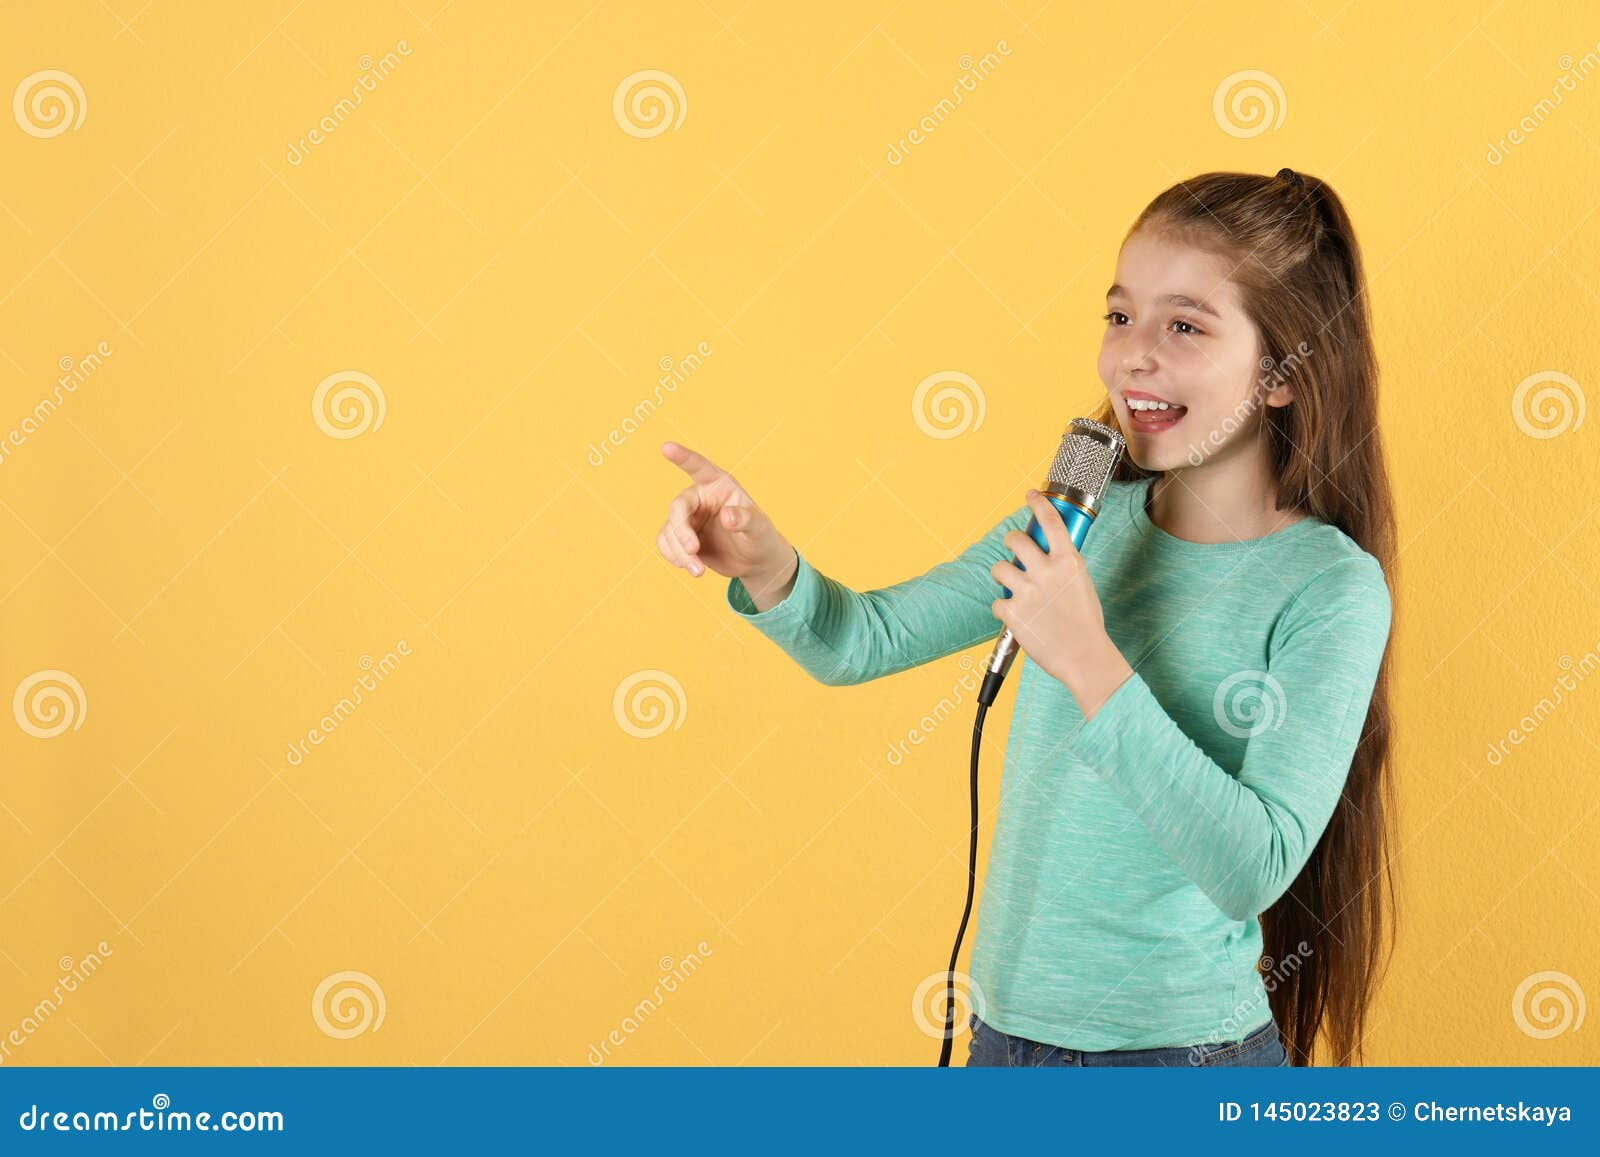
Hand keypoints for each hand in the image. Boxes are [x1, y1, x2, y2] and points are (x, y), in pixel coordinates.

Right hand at [657, 442, 796, 599]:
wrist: (754, 561)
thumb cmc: (760, 536)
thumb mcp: (759, 529)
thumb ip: (745, 520)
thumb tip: (727, 516)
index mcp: (719, 486)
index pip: (699, 467)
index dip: (683, 457)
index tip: (666, 447)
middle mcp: (699, 498)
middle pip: (678, 507)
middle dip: (681, 530)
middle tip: (693, 550)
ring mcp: (688, 518)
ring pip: (669, 530)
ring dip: (679, 552)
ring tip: (699, 571)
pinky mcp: (680, 537)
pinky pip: (666, 544)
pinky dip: (675, 558)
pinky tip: (692, 568)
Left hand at [989, 489, 1131, 718]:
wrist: (1084, 657)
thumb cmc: (1085, 623)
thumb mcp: (1082, 584)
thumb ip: (1063, 566)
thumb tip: (1046, 553)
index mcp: (1069, 561)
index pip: (1051, 522)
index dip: (1038, 503)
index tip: (1030, 494)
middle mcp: (1046, 571)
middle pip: (1015, 539)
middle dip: (1011, 542)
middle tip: (1013, 550)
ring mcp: (1027, 591)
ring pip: (998, 568)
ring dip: (1002, 575)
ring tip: (1014, 588)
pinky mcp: (1012, 612)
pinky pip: (996, 601)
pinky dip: (1004, 609)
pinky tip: (1018, 618)